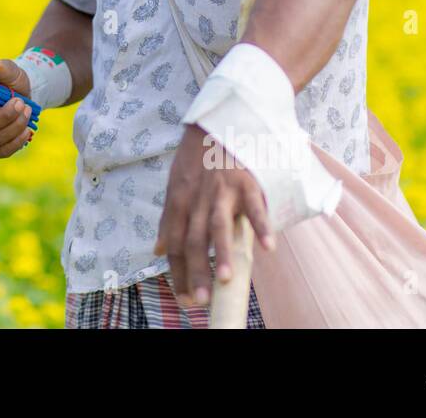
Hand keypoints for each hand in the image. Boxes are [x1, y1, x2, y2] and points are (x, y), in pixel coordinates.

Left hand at [153, 123, 275, 304]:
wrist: (214, 123)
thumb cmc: (194, 161)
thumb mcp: (174, 187)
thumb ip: (168, 220)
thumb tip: (156, 250)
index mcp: (178, 203)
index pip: (174, 244)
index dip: (178, 273)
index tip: (183, 300)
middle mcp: (196, 200)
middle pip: (193, 240)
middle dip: (195, 272)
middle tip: (199, 302)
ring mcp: (221, 191)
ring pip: (218, 225)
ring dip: (220, 253)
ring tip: (225, 280)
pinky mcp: (246, 183)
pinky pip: (254, 207)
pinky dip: (262, 226)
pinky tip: (268, 248)